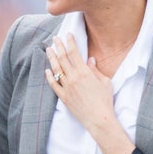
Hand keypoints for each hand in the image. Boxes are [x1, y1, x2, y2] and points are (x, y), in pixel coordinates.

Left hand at [46, 33, 135, 153]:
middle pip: (63, 58)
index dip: (70, 42)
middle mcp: (73, 78)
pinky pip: (53, 84)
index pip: (74, 52)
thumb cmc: (105, 101)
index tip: (67, 34)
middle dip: (58, 46)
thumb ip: (96, 69)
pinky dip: (49, 76)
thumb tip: (90, 59)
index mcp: (84, 72)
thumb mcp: (105, 82)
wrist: (99, 119)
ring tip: (48, 49)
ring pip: (56, 69)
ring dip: (51, 58)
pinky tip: (47, 70)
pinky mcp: (63, 97)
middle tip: (55, 38)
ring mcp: (67, 88)